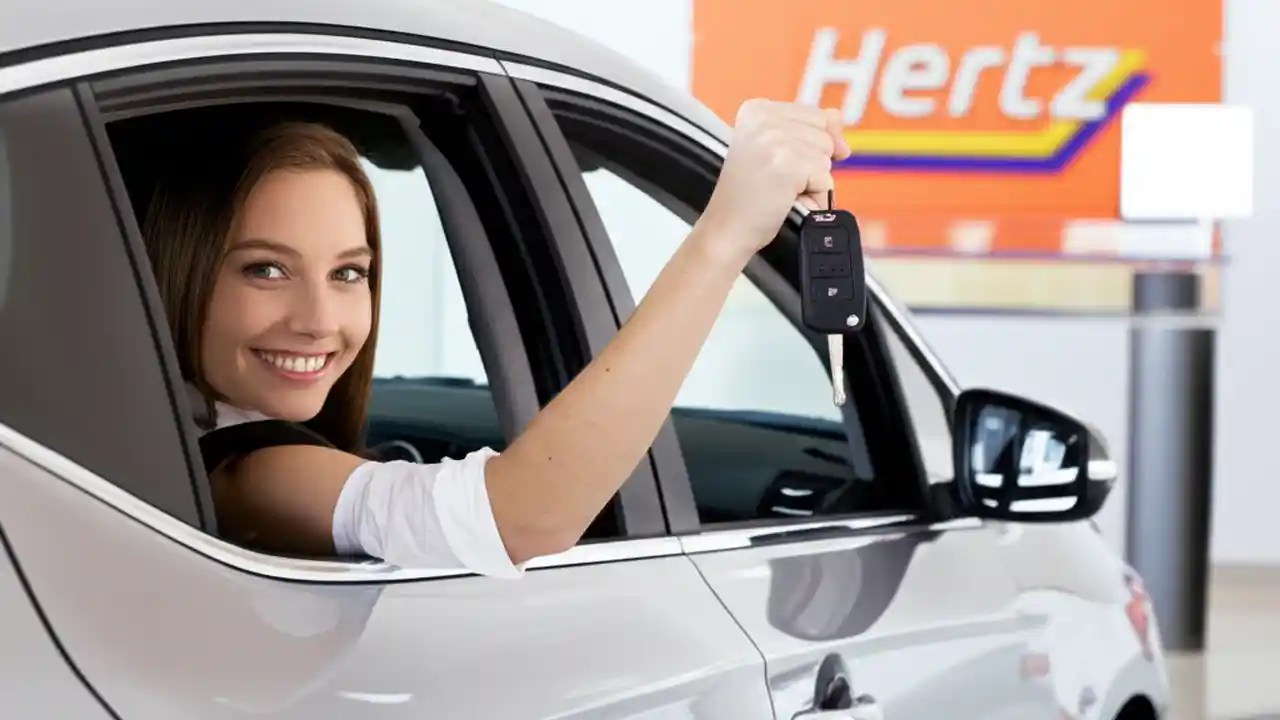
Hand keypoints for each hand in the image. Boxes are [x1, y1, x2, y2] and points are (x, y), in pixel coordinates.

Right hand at [696, 99, 850, 263]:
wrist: (726, 229)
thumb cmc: (750, 196)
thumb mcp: (775, 149)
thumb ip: (808, 128)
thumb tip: (838, 117)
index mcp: (756, 109)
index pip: (815, 116)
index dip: (811, 145)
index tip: (779, 163)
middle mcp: (763, 118)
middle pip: (824, 133)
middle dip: (812, 160)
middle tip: (777, 178)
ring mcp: (775, 139)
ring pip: (827, 155)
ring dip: (811, 179)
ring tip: (780, 190)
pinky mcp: (788, 163)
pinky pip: (825, 178)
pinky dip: (812, 195)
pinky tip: (785, 199)